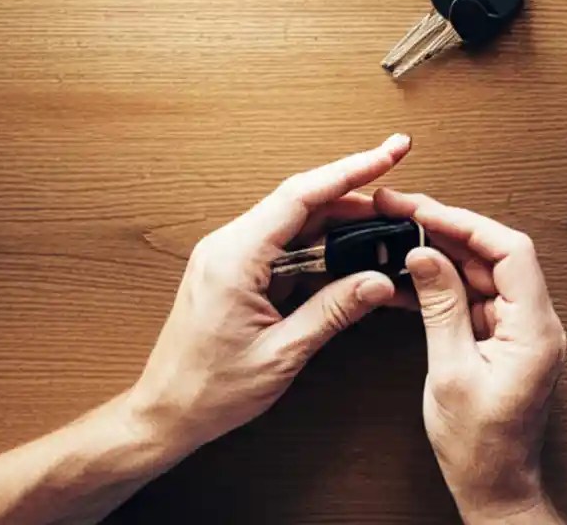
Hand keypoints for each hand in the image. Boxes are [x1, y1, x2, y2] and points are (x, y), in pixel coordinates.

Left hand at [127, 134, 411, 454]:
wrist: (165, 413)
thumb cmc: (208, 389)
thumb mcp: (282, 353)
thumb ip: (334, 312)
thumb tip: (377, 281)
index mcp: (235, 257)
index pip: (302, 195)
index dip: (352, 170)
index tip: (389, 153)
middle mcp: (229, 246)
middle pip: (303, 202)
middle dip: (356, 194)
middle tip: (400, 196)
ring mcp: (230, 257)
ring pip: (297, 223)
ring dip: (342, 223)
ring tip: (386, 227)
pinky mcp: (236, 272)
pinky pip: (286, 246)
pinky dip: (322, 247)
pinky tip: (351, 255)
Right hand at [374, 189, 566, 523]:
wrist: (494, 486)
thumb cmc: (480, 446)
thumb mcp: (450, 371)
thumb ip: (440, 306)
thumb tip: (425, 255)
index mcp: (535, 329)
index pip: (510, 251)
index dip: (466, 222)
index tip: (424, 209)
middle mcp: (536, 323)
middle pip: (495, 255)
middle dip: (447, 229)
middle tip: (401, 211)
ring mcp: (521, 330)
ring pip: (483, 273)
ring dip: (441, 255)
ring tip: (397, 237)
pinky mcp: (504, 340)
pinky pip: (475, 298)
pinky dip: (444, 286)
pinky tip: (410, 277)